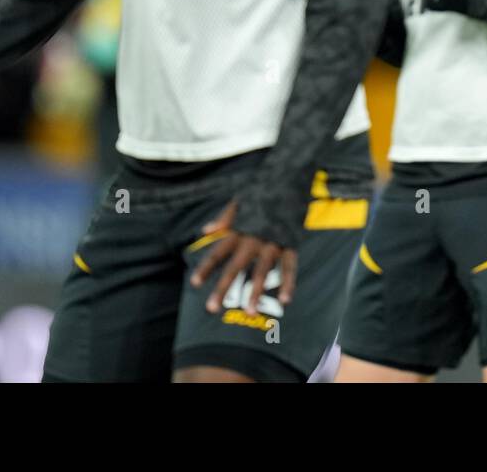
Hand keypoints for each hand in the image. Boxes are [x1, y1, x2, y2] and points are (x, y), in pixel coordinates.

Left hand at [189, 200, 298, 315]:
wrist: (289, 175)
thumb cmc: (261, 190)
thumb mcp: (239, 201)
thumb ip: (224, 218)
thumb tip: (205, 231)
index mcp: (239, 229)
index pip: (218, 252)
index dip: (206, 268)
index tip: (195, 284)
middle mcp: (254, 237)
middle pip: (235, 266)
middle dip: (223, 287)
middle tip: (211, 308)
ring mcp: (273, 241)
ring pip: (262, 270)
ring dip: (256, 291)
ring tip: (249, 311)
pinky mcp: (291, 242)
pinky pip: (290, 266)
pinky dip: (289, 283)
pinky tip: (286, 300)